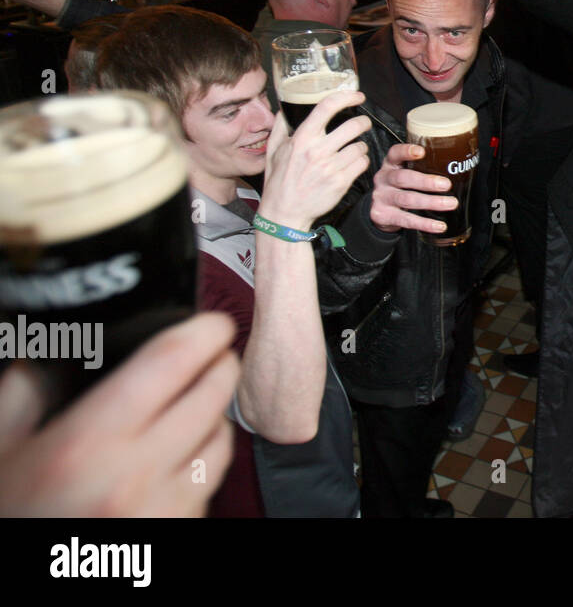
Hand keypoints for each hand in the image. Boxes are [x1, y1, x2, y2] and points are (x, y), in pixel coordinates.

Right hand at [0, 313, 237, 516]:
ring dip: (215, 417)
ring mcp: (164, 511)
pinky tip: (176, 461)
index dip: (203, 331)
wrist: (18, 590)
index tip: (211, 321)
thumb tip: (47, 357)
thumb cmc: (8, 518)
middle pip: (212, 396)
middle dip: (218, 366)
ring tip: (191, 409)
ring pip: (222, 442)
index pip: (171, 363)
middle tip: (212, 355)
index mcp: (86, 445)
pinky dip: (204, 465)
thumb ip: (21, 397)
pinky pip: (210, 488)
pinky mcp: (179, 535)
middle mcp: (134, 476)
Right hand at [258, 90, 369, 230]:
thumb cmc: (278, 181)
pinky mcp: (341, 182)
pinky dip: (361, 161)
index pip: (327, 107)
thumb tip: (285, 107)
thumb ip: (280, 126)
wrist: (284, 214)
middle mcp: (317, 150)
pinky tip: (353, 163)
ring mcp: (331, 167)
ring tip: (353, 149)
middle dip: (363, 122)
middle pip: (354, 125)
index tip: (357, 96)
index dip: (346, 96)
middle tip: (362, 124)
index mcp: (302, 138)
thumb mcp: (273, 151)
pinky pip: (362, 163)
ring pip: (361, 145)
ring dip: (360, 145)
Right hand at [370, 142, 457, 234]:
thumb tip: (458, 166)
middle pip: (402, 178)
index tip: (422, 152)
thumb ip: (421, 167)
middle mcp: (383, 179)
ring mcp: (381, 198)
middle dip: (426, 182)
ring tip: (451, 203)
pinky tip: (439, 225)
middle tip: (446, 185)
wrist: (379, 210)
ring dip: (431, 202)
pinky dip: (425, 224)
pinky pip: (406, 220)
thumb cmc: (399, 186)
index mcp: (390, 164)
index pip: (394, 153)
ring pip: (407, 200)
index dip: (406, 151)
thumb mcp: (404, 172)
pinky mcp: (383, 216)